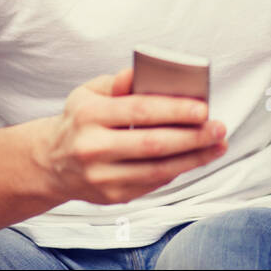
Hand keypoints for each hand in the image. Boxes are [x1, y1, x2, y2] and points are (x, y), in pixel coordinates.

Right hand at [36, 67, 227, 205]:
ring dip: (194, 158)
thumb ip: (117, 82)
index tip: (204, 108)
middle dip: (192, 137)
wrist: (51, 162)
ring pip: (157, 169)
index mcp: (89, 115)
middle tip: (219, 127)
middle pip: (152, 144)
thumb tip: (139, 73)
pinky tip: (196, 158)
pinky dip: (178, 170)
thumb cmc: (81, 119)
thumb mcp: (90, 92)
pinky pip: (153, 183)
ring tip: (218, 145)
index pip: (139, 111)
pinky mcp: (112, 196)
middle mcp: (93, 148)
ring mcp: (101, 177)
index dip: (174, 110)